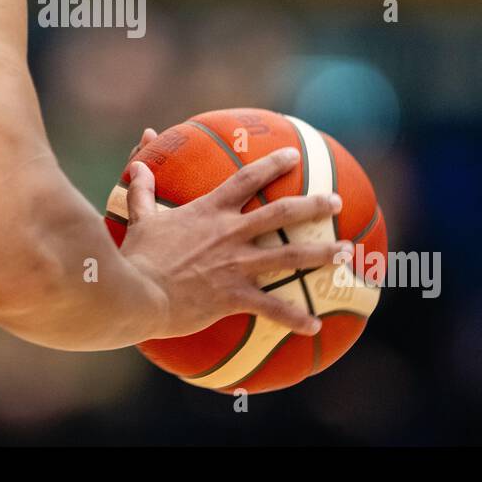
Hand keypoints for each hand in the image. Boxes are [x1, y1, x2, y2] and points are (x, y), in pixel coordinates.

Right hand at [119, 146, 351, 339]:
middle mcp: (231, 234)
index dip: (273, 165)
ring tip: (345, 252)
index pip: (247, 180)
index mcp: (210, 212)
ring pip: (289, 256)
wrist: (136, 293)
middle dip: (313, 205)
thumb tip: (139, 157)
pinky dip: (295, 318)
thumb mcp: (139, 217)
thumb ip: (142, 187)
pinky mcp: (234, 296)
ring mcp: (236, 265)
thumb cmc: (136, 256)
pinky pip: (272, 308)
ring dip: (321, 254)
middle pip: (282, 213)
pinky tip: (314, 325)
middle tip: (336, 201)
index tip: (294, 156)